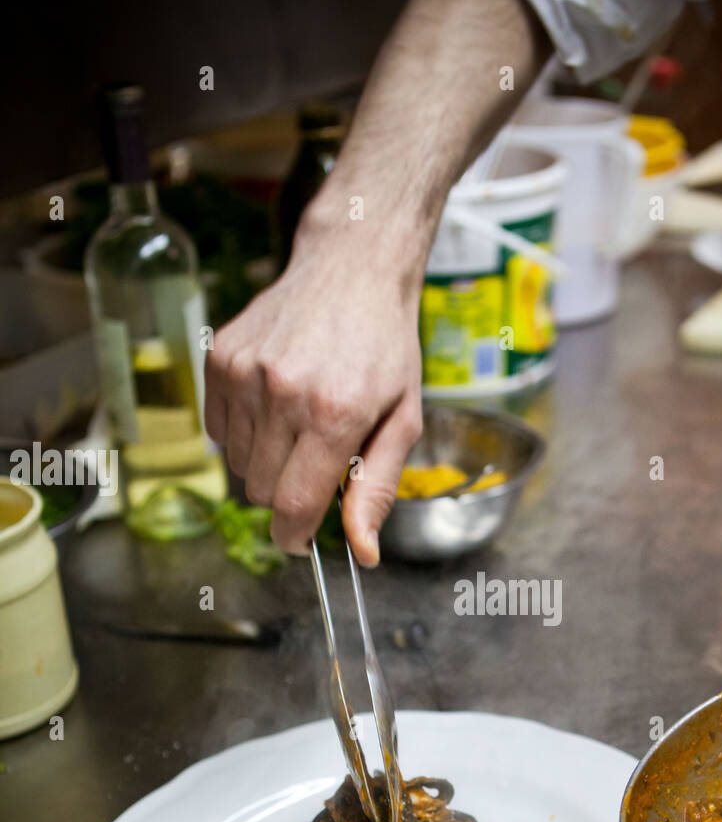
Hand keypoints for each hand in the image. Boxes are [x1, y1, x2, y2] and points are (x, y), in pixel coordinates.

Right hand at [204, 220, 423, 563]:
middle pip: (262, 492)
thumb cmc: (385, 349)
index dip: (295, 536)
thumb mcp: (403, 420)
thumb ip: (377, 489)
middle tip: (317, 458)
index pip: (293, 506)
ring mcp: (245, 372)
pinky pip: (217, 430)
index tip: (302, 538)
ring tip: (299, 420)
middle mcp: (284, 393)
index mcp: (335, 414)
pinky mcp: (219, 357)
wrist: (351, 270)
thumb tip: (362, 552)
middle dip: (288, 490)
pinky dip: (242, 431)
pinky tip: (274, 401)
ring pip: (238, 464)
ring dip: (267, 459)